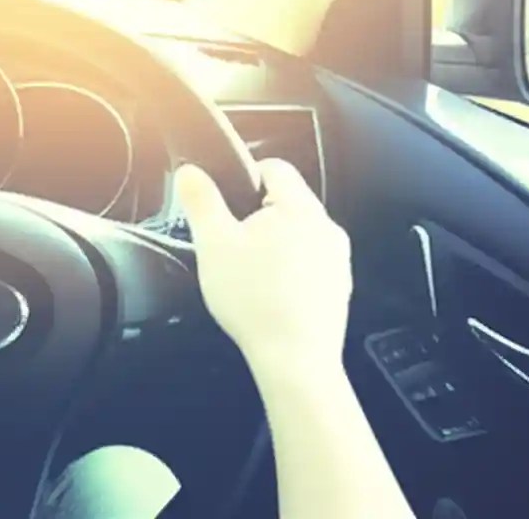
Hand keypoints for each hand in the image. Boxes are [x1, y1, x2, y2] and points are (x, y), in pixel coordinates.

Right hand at [176, 159, 351, 371]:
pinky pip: (309, 265)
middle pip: (286, 203)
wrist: (294, 360)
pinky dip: (289, 273)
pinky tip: (269, 296)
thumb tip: (191, 172)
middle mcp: (327, 228)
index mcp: (299, 208)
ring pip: (297, 235)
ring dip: (274, 246)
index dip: (245, 177)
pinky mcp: (338, 287)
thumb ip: (201, 201)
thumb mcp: (213, 244)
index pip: (275, 167)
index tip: (226, 203)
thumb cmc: (255, 301)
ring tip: (249, 276)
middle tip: (231, 247)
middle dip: (256, 218)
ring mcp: (337, 259)